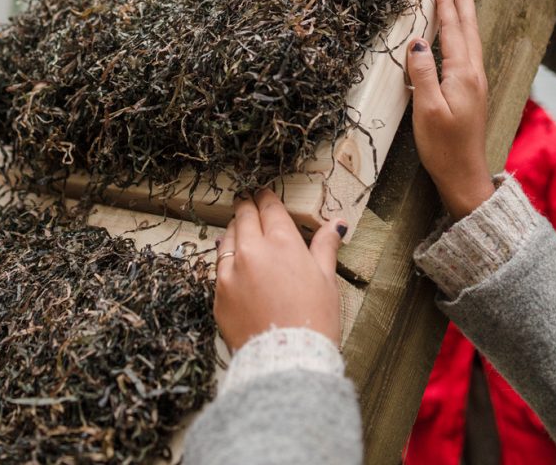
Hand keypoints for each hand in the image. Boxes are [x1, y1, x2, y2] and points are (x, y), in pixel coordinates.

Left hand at [214, 188, 345, 351]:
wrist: (286, 361)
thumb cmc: (313, 321)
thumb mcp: (326, 280)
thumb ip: (325, 246)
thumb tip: (337, 224)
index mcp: (283, 242)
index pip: (269, 207)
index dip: (266, 197)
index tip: (264, 194)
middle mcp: (253, 251)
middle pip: (244, 216)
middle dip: (247, 206)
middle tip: (248, 201)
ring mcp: (231, 272)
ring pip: (227, 237)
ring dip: (234, 229)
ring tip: (239, 227)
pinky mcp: (218, 293)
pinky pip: (218, 266)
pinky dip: (225, 258)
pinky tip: (231, 259)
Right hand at [406, 0, 492, 219]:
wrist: (464, 177)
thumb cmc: (443, 147)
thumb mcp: (427, 109)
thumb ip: (422, 73)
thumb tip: (417, 41)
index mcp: (463, 75)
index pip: (453, 31)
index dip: (447, 6)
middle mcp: (474, 75)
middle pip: (468, 29)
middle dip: (463, 2)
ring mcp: (475, 84)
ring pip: (470, 40)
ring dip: (465, 15)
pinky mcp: (472, 93)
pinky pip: (468, 52)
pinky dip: (464, 34)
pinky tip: (460, 35)